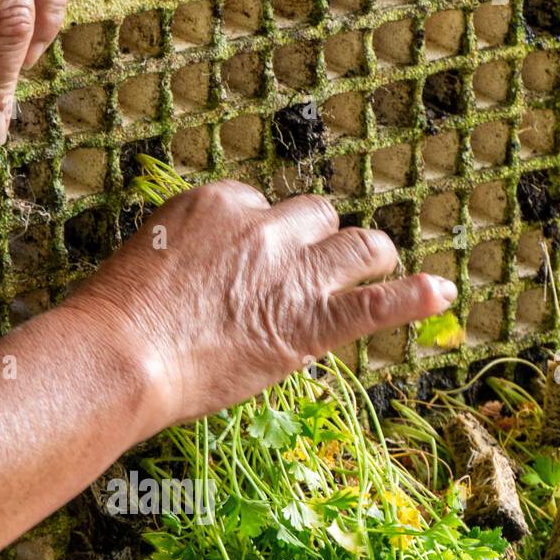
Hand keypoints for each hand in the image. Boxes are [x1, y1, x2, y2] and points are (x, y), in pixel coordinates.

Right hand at [73, 182, 456, 432]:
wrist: (118, 357)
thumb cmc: (115, 320)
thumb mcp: (147, 259)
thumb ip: (189, 255)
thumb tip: (202, 275)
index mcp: (221, 203)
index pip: (265, 210)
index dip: (264, 243)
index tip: (247, 272)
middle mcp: (263, 227)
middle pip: (316, 218)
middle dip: (317, 243)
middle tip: (305, 275)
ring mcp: (290, 274)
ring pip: (358, 245)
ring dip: (369, 258)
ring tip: (375, 270)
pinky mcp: (305, 324)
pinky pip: (374, 306)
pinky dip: (414, 299)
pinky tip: (444, 293)